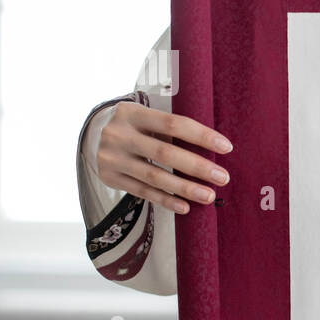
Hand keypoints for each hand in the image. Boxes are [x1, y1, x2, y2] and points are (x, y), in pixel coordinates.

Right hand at [95, 101, 232, 213]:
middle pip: (164, 153)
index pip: (173, 124)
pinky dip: (166, 200)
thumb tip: (213, 148)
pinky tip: (185, 207)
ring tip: (209, 196)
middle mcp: (119, 134)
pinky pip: (142, 192)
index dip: (201, 136)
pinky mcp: (110, 178)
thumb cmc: (134, 125)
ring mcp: (112, 158)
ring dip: (185, 188)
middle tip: (223, 177)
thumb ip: (171, 129)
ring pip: (154, 176)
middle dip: (197, 167)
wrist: (93, 134)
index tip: (226, 147)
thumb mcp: (147, 117)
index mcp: (132, 113)